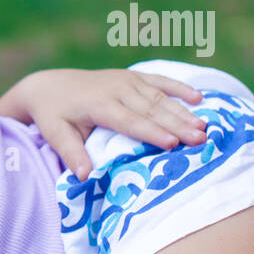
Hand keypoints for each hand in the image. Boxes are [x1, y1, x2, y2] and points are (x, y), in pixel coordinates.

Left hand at [19, 68, 208, 180]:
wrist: (49, 85)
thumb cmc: (54, 115)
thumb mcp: (55, 134)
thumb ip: (71, 154)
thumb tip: (84, 176)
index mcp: (98, 104)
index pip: (129, 121)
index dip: (151, 132)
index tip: (172, 143)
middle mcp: (116, 89)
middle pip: (151, 109)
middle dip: (177, 124)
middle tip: (200, 139)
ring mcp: (126, 80)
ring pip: (159, 97)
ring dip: (183, 111)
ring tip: (204, 126)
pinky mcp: (132, 77)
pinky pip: (160, 81)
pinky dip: (180, 88)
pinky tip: (199, 98)